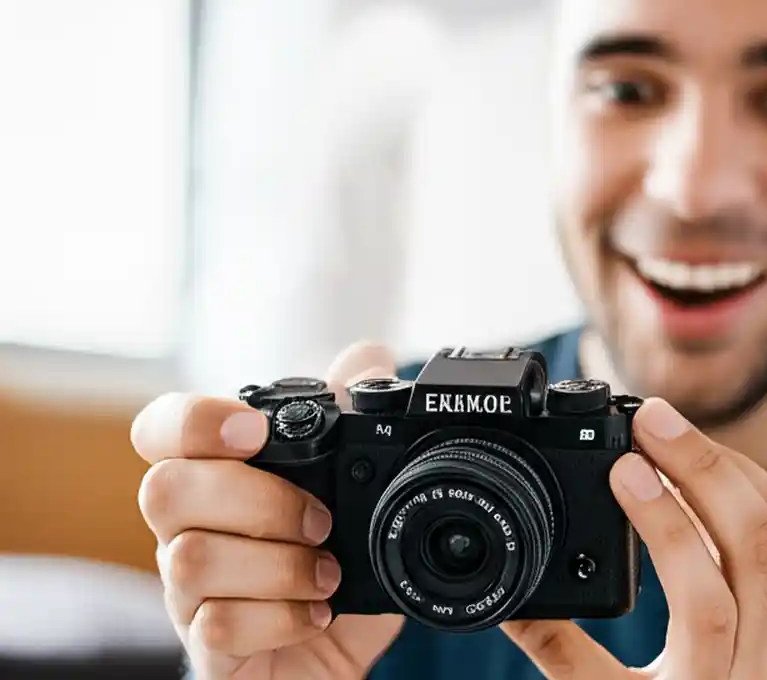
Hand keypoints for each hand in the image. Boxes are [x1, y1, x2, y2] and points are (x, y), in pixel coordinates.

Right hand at [132, 342, 405, 678]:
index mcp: (218, 478)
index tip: (252, 431)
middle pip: (163, 489)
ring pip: (188, 559)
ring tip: (328, 574)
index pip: (160, 430)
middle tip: (322, 519)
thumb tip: (366, 356)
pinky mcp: (207, 648)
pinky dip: (279, 619)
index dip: (191, 421)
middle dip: (255, 498)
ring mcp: (189, 592)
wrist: (337, 658)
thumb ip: (356, 423)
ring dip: (278, 565)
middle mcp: (188, 530)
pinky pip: (215, 626)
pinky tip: (314, 614)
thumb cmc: (333, 570)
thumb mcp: (361, 495)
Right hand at [502, 398, 766, 678]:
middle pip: (756, 543)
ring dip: (728, 468)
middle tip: (651, 418)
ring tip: (673, 432)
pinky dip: (753, 491)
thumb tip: (510, 598)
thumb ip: (561, 655)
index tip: (623, 467)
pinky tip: (711, 468)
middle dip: (703, 465)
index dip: (665, 524)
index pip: (704, 597)